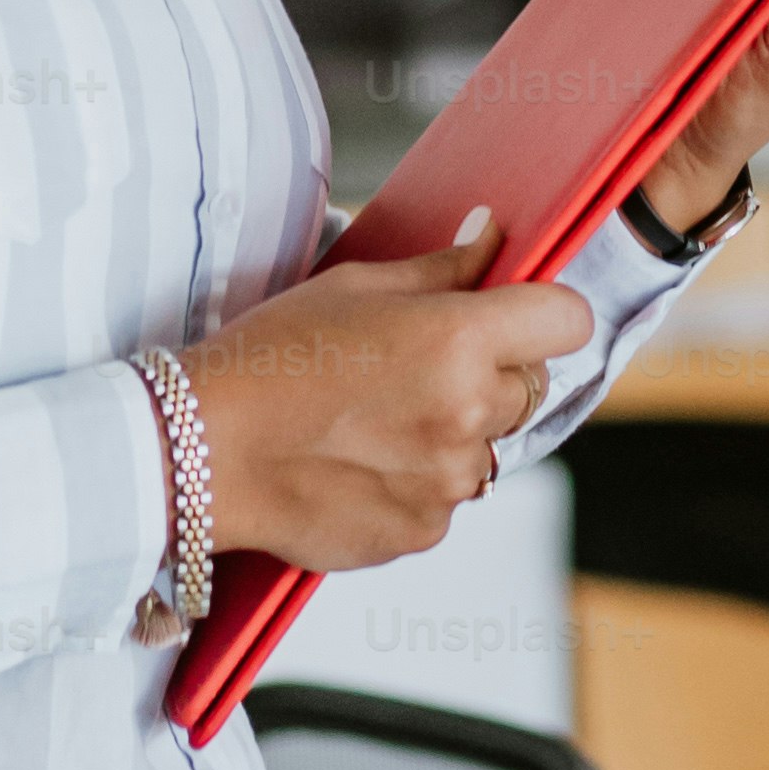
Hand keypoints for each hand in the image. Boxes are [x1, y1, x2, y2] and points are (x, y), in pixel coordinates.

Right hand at [177, 208, 599, 576]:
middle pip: (528, 387)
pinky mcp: (422, 530)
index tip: (522, 316)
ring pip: (486, 448)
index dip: (546, 315)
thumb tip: (492, 239)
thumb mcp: (355, 288)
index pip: (568, 321)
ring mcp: (449, 481)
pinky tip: (356, 463)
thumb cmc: (267, 360)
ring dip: (453, 434)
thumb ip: (443, 270)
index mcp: (460, 339)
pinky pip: (444, 498)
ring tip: (374, 421)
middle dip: (490, 374)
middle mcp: (468, 413)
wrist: (200, 452)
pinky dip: (415, 482)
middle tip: (416, 369)